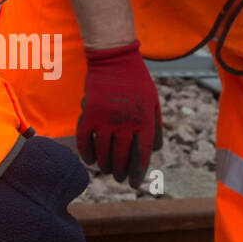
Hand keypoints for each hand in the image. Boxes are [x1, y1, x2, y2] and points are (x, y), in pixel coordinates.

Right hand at [76, 40, 162, 188]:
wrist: (114, 59)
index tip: (135, 182)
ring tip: (106, 170)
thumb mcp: (154, 101)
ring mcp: (106, 119)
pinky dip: (86, 153)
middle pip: (122, 156)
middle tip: (119, 178)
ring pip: (103, 152)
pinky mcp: (90, 114)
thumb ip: (156, 125)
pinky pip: (85, 140)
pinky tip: (90, 160)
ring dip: (104, 165)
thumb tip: (157, 148)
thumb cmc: (136, 80)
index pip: (142, 153)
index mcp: (144, 121)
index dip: (138, 170)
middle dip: (121, 171)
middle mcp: (126, 123)